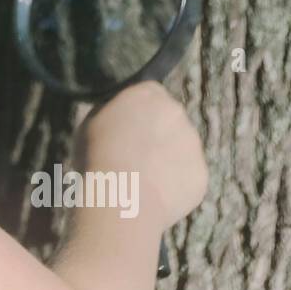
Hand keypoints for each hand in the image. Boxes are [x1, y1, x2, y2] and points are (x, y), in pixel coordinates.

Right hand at [72, 81, 207, 230]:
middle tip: (135, 154)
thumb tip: (117, 117)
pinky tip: (154, 194)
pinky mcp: (201, 173)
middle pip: (169, 118)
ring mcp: (193, 144)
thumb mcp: (89, 123)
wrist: (121, 198)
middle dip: (156, 132)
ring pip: (181, 147)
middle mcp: (176, 112)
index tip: (126, 126)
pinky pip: (187, 175)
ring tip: (142, 178)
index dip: (137, 110)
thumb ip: (111, 113)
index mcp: (148, 94)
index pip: (149, 91)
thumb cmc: (96, 157)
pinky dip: (174, 183)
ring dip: (167, 157)